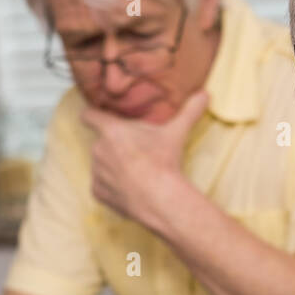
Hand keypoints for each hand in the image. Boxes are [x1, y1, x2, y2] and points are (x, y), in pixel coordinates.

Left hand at [81, 89, 208, 229]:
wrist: (159, 200)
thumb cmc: (163, 163)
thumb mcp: (176, 133)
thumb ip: (189, 111)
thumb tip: (205, 94)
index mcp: (111, 130)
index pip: (89, 115)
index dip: (93, 115)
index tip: (98, 117)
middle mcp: (98, 149)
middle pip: (101, 142)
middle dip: (114, 146)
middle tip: (135, 153)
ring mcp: (96, 173)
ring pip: (101, 165)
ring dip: (113, 166)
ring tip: (135, 173)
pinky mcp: (97, 193)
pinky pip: (102, 186)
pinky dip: (112, 188)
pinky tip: (130, 189)